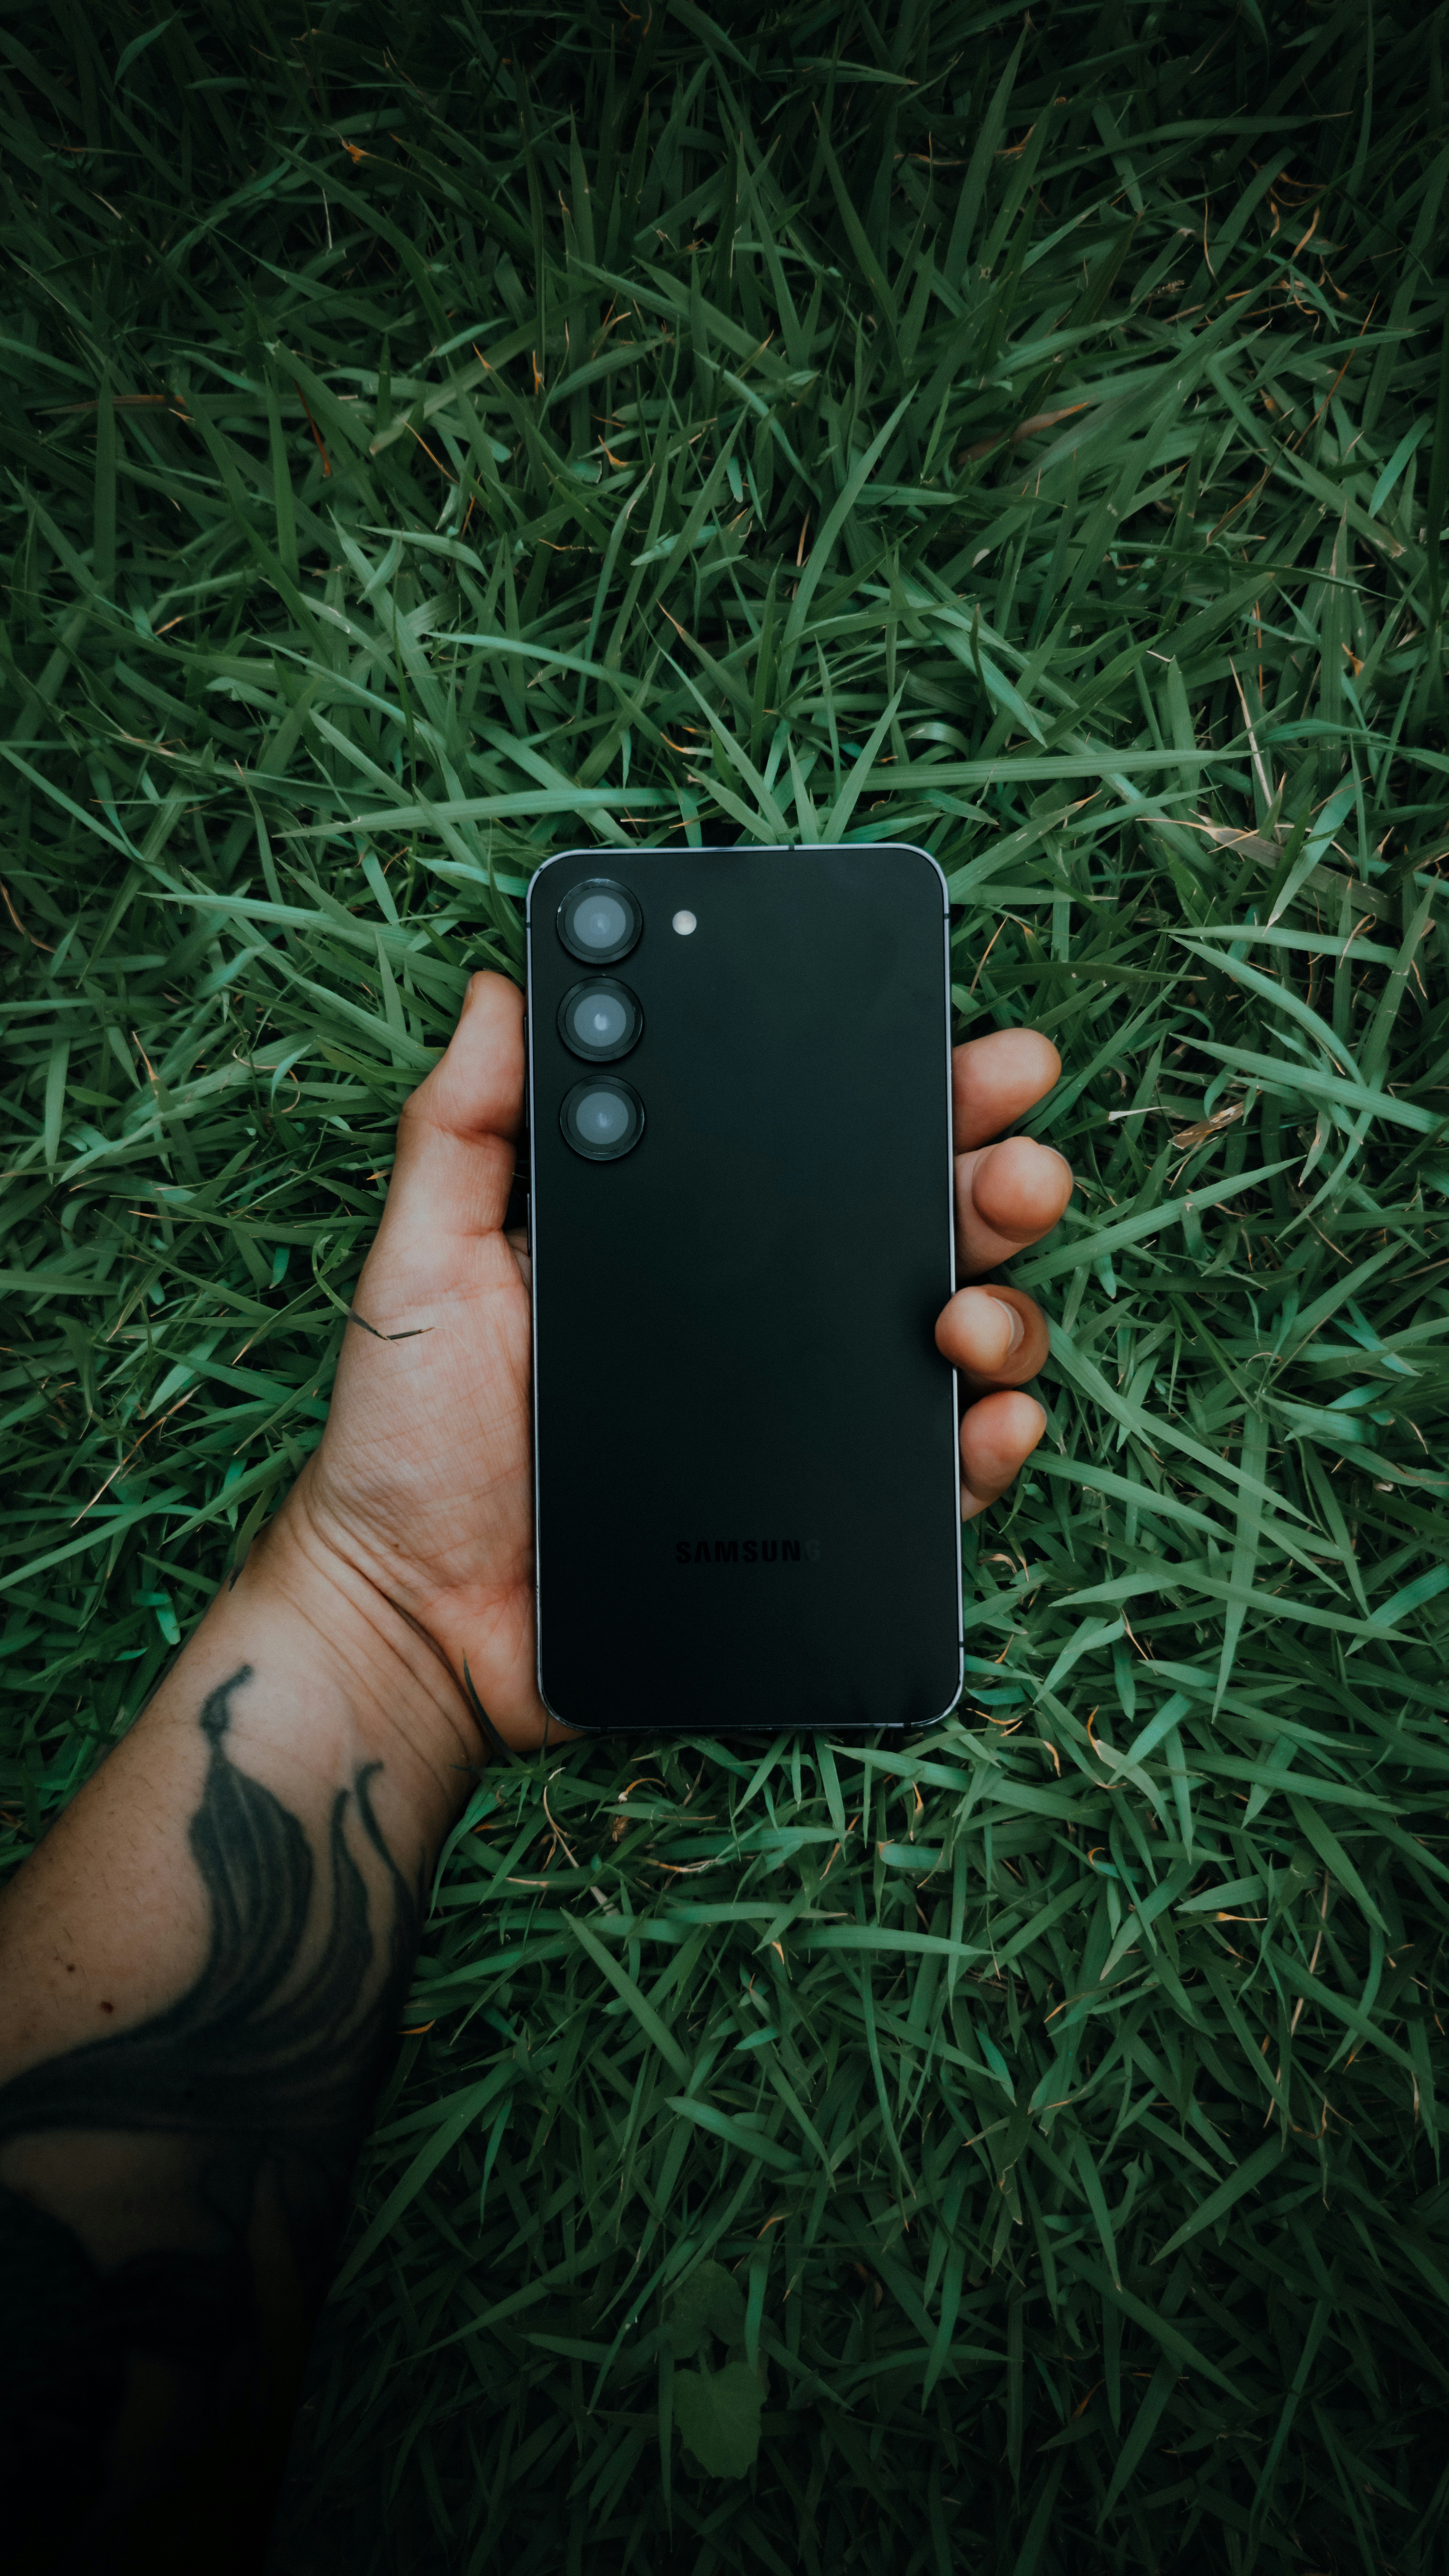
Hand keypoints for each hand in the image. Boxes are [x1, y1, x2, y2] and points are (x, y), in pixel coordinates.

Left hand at [288, 973, 1070, 1755]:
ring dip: (1002, 1310)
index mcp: (691, 1237)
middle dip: (995, 1180)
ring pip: (952, 1341)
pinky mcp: (820, 1517)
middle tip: (1020, 1164)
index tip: (977, 1049)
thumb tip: (503, 986)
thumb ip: (460, 1127)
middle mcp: (767, 1315)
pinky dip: (986, 1447)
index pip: (819, 1139)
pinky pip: (935, 1478)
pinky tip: (989, 1422)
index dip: (908, 1084)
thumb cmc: (408, 1439)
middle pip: (916, 1226)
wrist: (414, 1617)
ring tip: (967, 1313)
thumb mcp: (422, 1260)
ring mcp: (806, 1415)